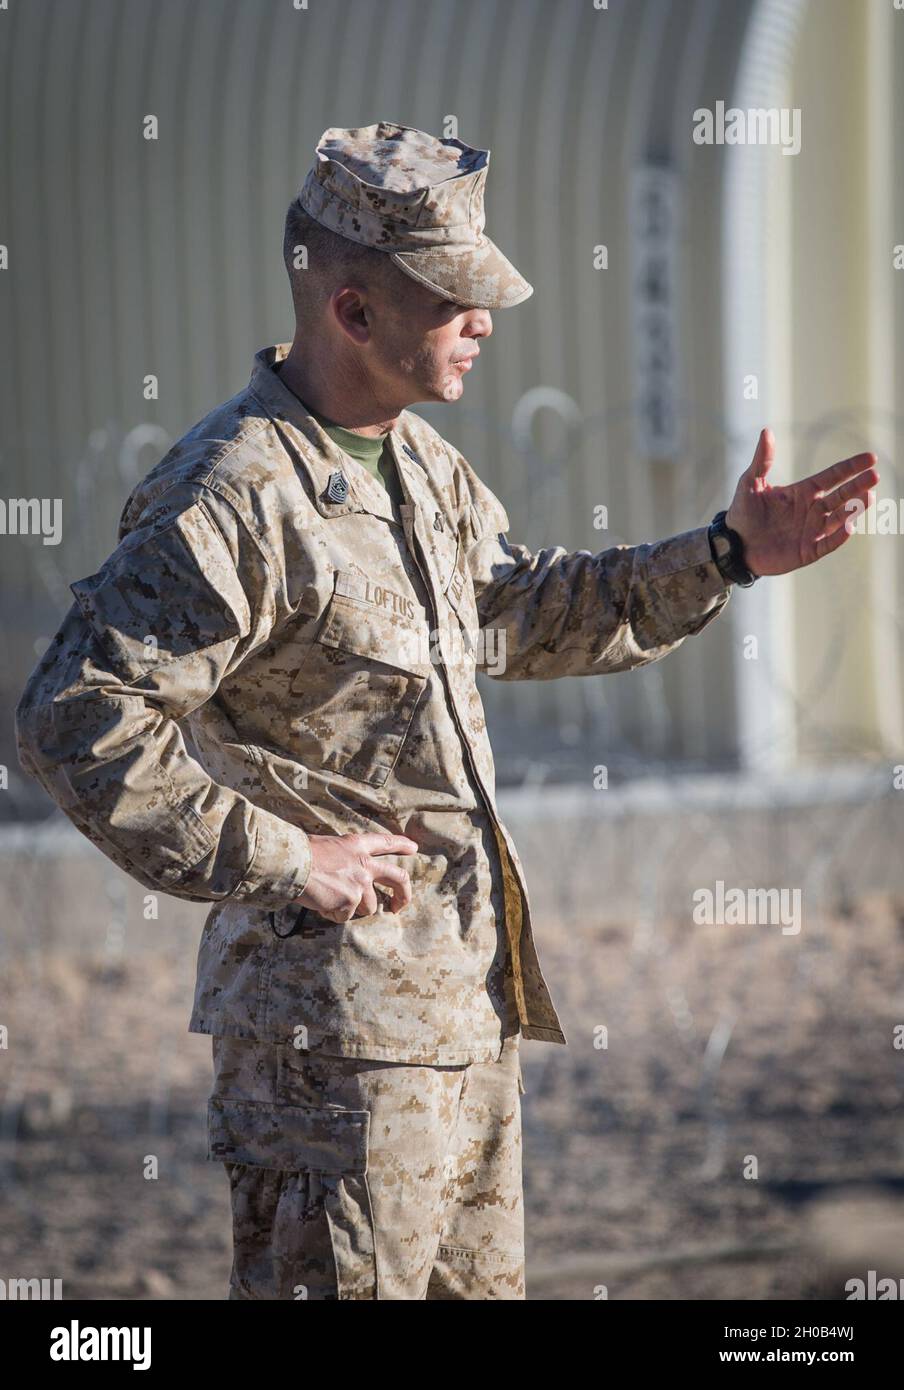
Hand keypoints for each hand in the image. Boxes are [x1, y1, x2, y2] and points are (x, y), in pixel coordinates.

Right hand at [294, 832, 418, 922]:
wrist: (292, 864)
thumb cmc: (302, 854)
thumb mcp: (329, 845)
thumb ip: (346, 856)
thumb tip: (349, 871)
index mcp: (357, 845)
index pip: (385, 842)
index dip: (401, 845)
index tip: (414, 848)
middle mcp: (365, 864)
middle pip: (398, 878)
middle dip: (404, 894)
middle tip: (400, 906)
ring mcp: (361, 883)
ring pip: (368, 907)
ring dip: (351, 909)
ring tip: (330, 899)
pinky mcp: (351, 901)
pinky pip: (345, 916)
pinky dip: (333, 914)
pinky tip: (320, 902)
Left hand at [725, 428, 879, 575]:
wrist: (734, 545)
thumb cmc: (743, 513)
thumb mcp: (750, 483)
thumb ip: (762, 460)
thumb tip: (767, 431)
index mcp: (803, 492)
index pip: (832, 477)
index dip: (850, 467)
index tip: (870, 458)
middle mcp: (812, 510)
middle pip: (841, 496)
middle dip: (858, 486)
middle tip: (875, 476)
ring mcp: (812, 531)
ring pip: (839, 518)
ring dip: (853, 508)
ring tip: (868, 496)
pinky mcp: (808, 551)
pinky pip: (828, 543)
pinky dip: (839, 536)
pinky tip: (849, 526)